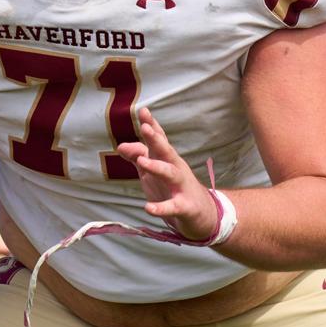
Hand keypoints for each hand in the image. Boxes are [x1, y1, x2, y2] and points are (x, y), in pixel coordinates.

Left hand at [117, 107, 217, 240]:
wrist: (204, 215)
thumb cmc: (174, 189)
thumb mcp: (154, 171)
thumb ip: (138, 156)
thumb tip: (121, 145)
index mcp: (168, 160)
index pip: (160, 139)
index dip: (152, 125)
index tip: (143, 111)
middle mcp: (176, 169)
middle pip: (166, 151)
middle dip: (156, 139)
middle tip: (145, 128)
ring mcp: (182, 187)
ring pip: (170, 174)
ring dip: (156, 167)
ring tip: (142, 161)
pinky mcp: (185, 207)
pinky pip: (173, 206)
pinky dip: (161, 208)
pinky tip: (149, 208)